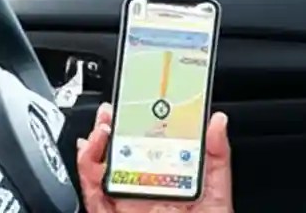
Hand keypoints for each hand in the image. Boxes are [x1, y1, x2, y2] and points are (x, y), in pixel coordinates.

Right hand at [76, 102, 232, 212]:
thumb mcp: (217, 193)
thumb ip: (216, 157)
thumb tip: (217, 122)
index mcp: (166, 183)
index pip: (150, 149)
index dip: (139, 125)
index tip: (138, 102)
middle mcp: (142, 194)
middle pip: (118, 159)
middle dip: (110, 131)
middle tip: (112, 111)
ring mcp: (125, 207)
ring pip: (100, 175)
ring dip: (96, 148)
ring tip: (102, 128)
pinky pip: (94, 200)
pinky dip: (88, 176)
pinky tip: (91, 155)